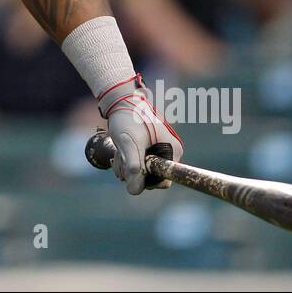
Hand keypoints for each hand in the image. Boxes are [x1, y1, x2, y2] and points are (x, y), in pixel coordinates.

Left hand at [97, 73, 183, 193]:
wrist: (119, 101)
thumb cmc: (128, 118)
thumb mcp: (130, 144)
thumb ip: (133, 167)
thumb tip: (134, 191)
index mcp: (173, 151)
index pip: (163, 180)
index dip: (146, 180)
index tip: (131, 168)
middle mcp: (169, 153)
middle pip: (151, 178)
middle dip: (133, 172)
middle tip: (121, 158)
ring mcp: (158, 153)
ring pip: (141, 173)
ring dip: (126, 167)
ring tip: (119, 153)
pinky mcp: (147, 152)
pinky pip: (137, 166)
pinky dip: (126, 163)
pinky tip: (119, 153)